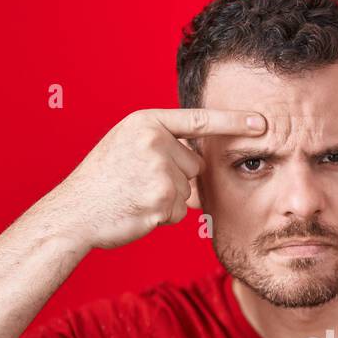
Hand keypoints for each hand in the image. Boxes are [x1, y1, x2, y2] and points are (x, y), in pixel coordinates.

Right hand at [30, 107, 266, 249]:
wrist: (75, 212)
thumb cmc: (101, 182)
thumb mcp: (125, 144)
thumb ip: (160, 141)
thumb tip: (198, 157)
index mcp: (145, 123)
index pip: (198, 120)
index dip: (233, 121)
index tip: (263, 123)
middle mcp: (155, 142)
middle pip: (194, 163)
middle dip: (176, 177)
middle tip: (138, 184)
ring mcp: (159, 171)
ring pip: (188, 189)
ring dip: (169, 199)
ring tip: (135, 197)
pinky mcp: (162, 200)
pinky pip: (180, 211)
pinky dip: (163, 217)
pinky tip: (138, 211)